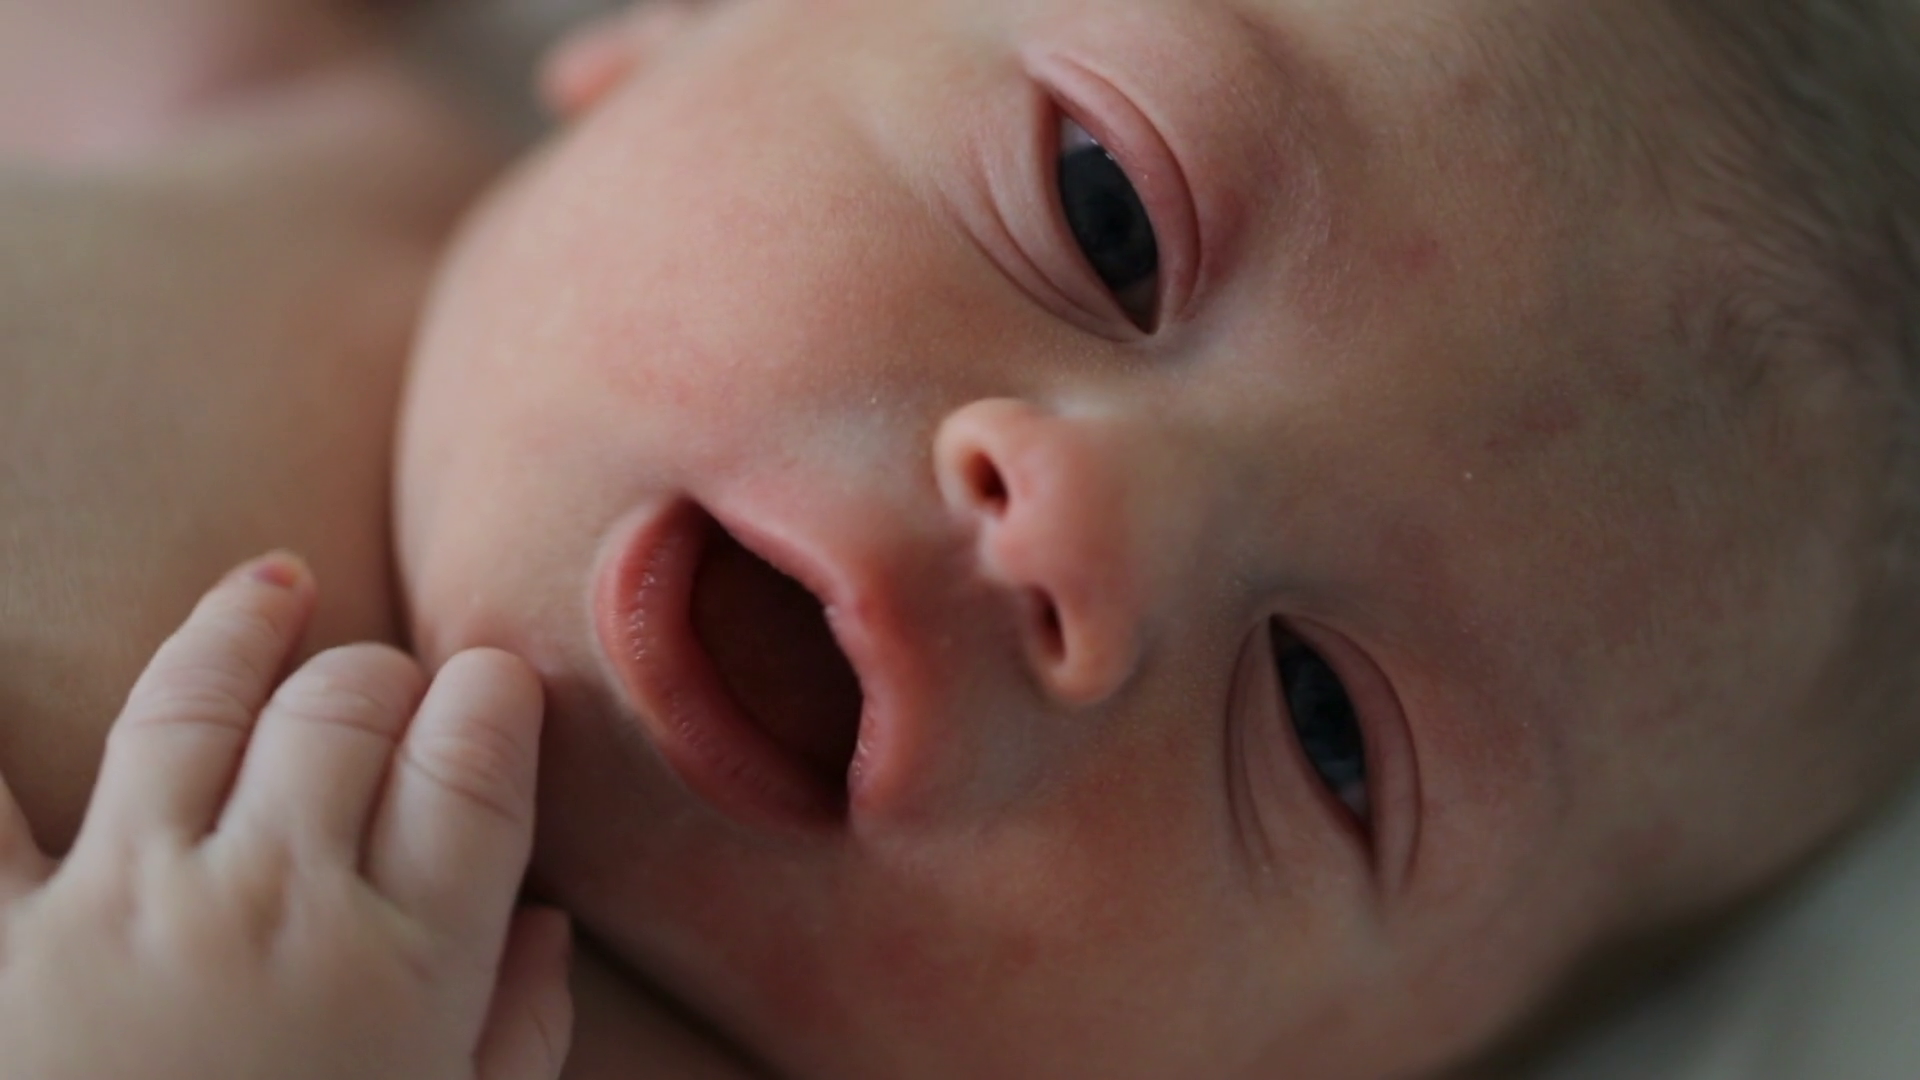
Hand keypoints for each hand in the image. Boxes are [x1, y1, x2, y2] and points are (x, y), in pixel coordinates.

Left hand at [0, 553, 571, 1079]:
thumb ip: (514, 1040)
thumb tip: (544, 931)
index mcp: (403, 962)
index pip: (473, 763)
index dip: (495, 700)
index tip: (498, 688)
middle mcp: (272, 899)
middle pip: (347, 709)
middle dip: (385, 676)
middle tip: (395, 688)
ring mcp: (123, 905)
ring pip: (195, 701)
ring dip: (241, 629)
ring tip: (271, 590)